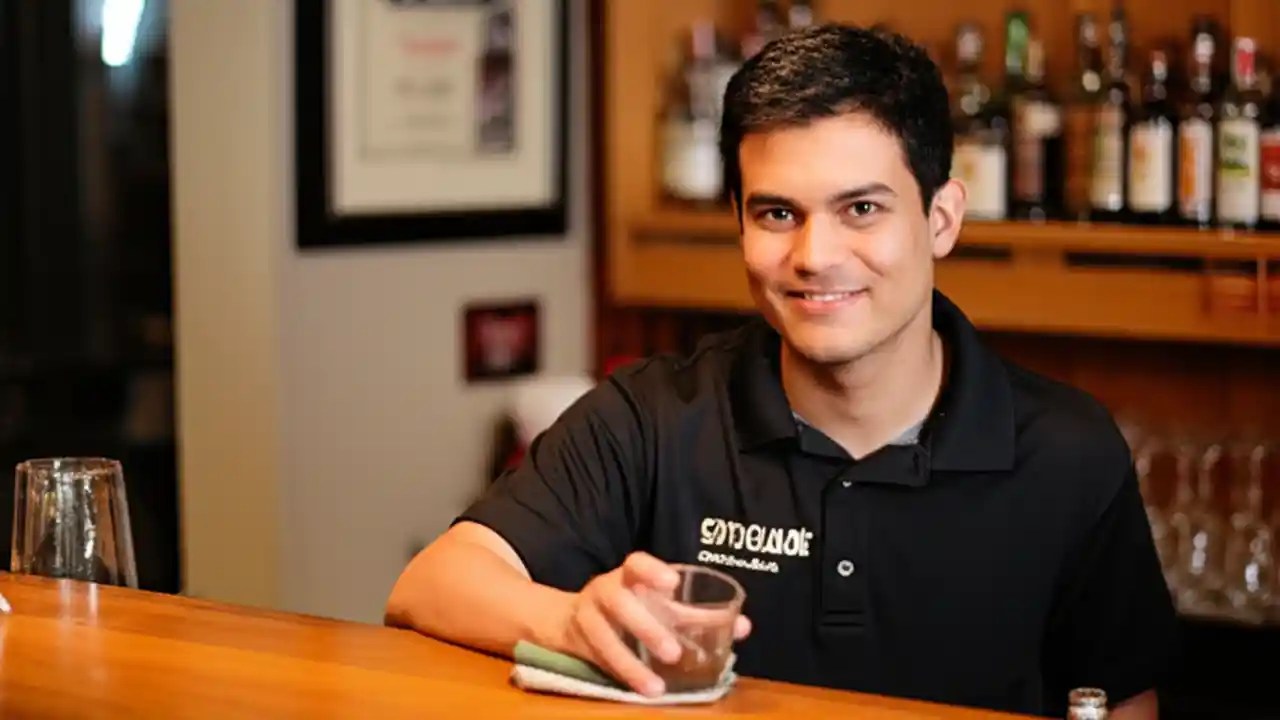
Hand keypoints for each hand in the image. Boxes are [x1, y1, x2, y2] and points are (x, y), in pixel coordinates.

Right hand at [558, 552, 750, 696]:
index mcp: (628, 576)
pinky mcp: (579, 642)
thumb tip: (743, 627)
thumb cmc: (633, 607)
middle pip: (619, 602)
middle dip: (645, 627)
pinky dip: (621, 676)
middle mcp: (605, 590)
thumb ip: (699, 616)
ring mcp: (587, 615)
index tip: (672, 583)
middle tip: (674, 652)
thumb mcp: (661, 607)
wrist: (573, 620)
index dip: (651, 571)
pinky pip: (598, 660)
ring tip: (657, 687)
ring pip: (603, 636)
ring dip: (630, 663)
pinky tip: (642, 690)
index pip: (636, 563)